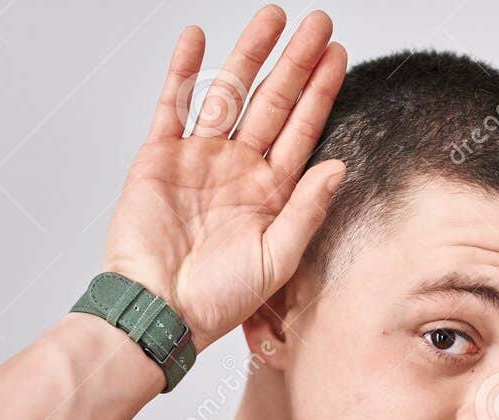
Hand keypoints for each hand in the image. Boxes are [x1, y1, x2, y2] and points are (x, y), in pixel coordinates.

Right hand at [102, 6, 346, 349]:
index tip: (338, 55)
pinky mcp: (159, 158)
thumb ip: (307, 211)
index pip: (302, 130)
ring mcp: (198, 160)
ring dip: (249, 55)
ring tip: (272, 19)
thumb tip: (339, 166)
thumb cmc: (216, 301)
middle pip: (273, 102)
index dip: (320, 92)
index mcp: (269, 194)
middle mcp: (237, 170)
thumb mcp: (277, 259)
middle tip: (318, 23)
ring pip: (229, 94)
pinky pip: (173, 105)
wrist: (160, 312)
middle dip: (296, 62)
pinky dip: (182, 72)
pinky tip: (197, 40)